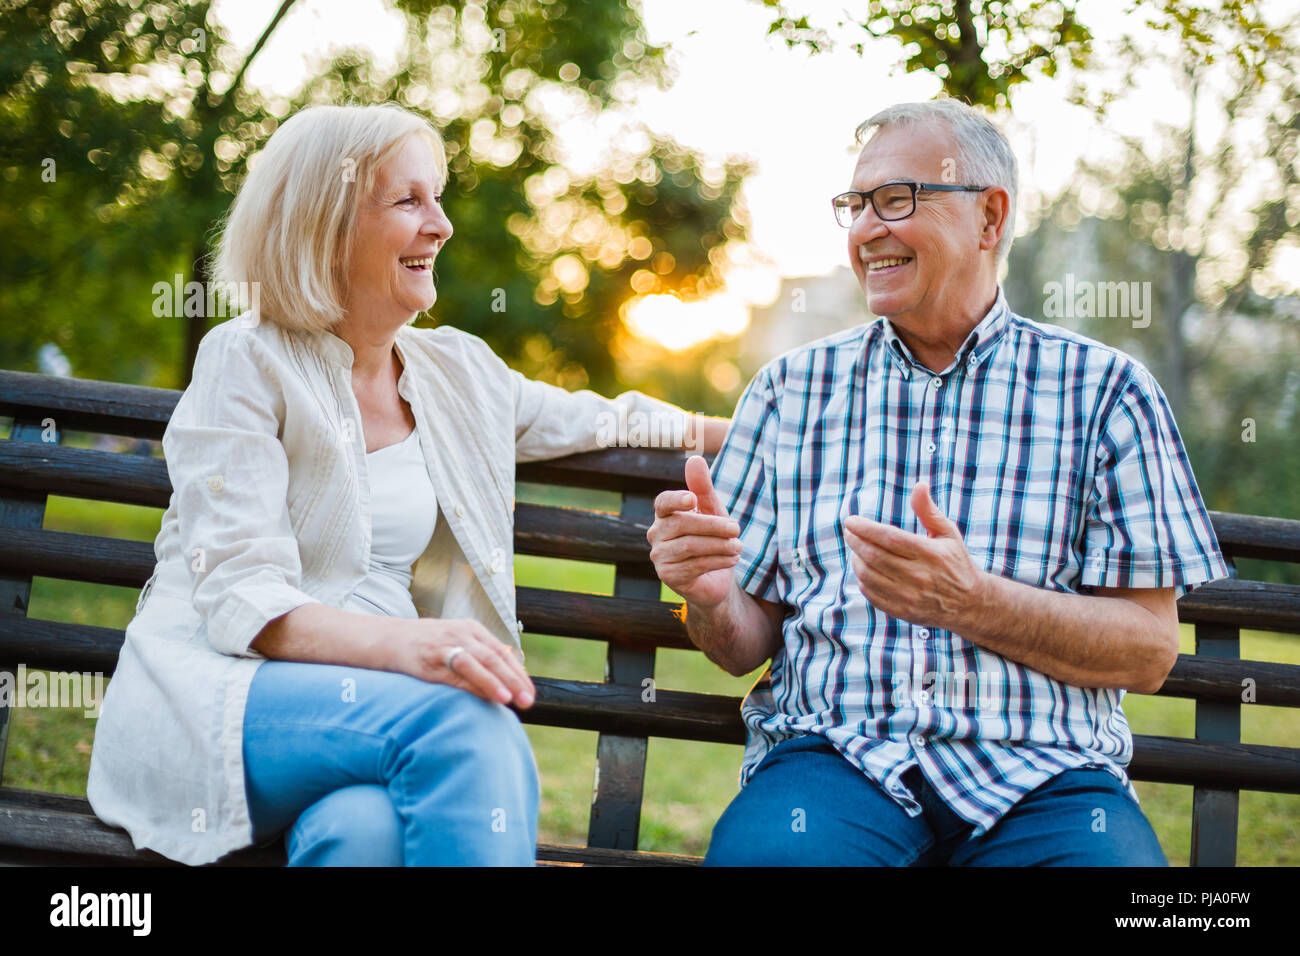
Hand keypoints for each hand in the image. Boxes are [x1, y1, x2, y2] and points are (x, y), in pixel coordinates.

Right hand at [391, 618, 535, 708]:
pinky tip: (481, 697)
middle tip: (528, 700)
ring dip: (494, 682)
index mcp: (473, 630)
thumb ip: (480, 657)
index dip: (519, 674)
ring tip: (509, 699)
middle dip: (514, 680)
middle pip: (495, 658)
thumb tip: (506, 682)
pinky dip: (470, 686)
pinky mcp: (430, 660)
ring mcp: (446, 646)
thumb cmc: (429, 645)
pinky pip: (454, 674)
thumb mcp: (457, 642)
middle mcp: (462, 635)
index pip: (503, 653)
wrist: (390, 638)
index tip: (530, 693)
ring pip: (477, 663)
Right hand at [647, 455, 742, 608]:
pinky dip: (717, 561)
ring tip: (738, 546)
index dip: (675, 499)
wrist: (714, 578)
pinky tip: (733, 559)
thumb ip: (702, 487)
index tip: (693, 499)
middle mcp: (656, 534)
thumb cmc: (711, 539)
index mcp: (664, 515)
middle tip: (737, 529)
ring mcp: (659, 556)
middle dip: (713, 526)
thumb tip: (694, 458)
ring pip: (690, 546)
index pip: (663, 503)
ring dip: (719, 545)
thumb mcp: (711, 511)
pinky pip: (694, 565)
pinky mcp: (668, 576)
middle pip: (681, 524)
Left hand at [843, 481, 988, 630]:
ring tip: (856, 549)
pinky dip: (862, 580)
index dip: (865, 529)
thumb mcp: (948, 533)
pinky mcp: (903, 611)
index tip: (851, 521)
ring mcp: (910, 596)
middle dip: (855, 541)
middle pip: (875, 556)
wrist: (969, 603)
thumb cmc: (956, 562)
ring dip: (856, 560)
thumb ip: (929, 511)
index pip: (889, 538)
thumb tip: (919, 485)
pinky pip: (872, 595)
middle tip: (849, 531)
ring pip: (869, 576)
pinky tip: (864, 569)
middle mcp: (920, 576)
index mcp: (930, 554)